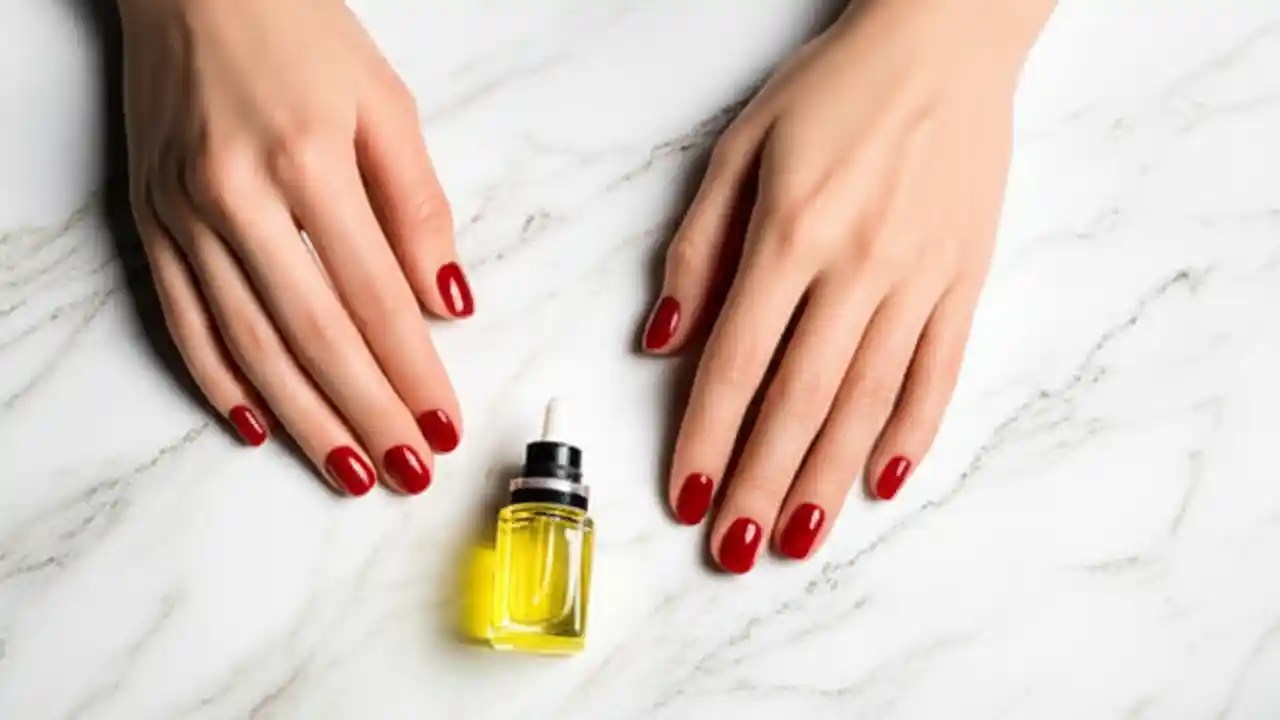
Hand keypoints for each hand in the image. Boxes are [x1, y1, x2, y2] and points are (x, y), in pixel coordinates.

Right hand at [121, 0, 469, 495]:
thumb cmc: (297, 31)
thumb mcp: (384, 102)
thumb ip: (417, 206)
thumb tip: (446, 300)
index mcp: (307, 162)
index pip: (374, 297)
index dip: (413, 372)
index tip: (443, 425)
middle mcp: (236, 198)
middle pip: (314, 336)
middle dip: (367, 415)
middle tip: (405, 474)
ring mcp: (182, 216)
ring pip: (248, 344)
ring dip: (302, 419)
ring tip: (347, 472)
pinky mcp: (148, 222)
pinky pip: (182, 320)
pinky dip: (217, 381)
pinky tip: (255, 426)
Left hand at [643, 0, 1053, 569]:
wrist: (942, 45)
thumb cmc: (829, 93)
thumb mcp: (738, 150)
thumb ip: (696, 250)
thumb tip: (662, 343)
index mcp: (789, 234)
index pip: (736, 363)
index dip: (707, 438)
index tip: (686, 496)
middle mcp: (857, 266)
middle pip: (799, 400)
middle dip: (761, 483)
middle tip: (735, 550)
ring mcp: (919, 279)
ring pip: (867, 401)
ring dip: (828, 478)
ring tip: (798, 538)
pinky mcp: (963, 280)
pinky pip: (938, 373)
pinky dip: (910, 432)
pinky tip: (882, 483)